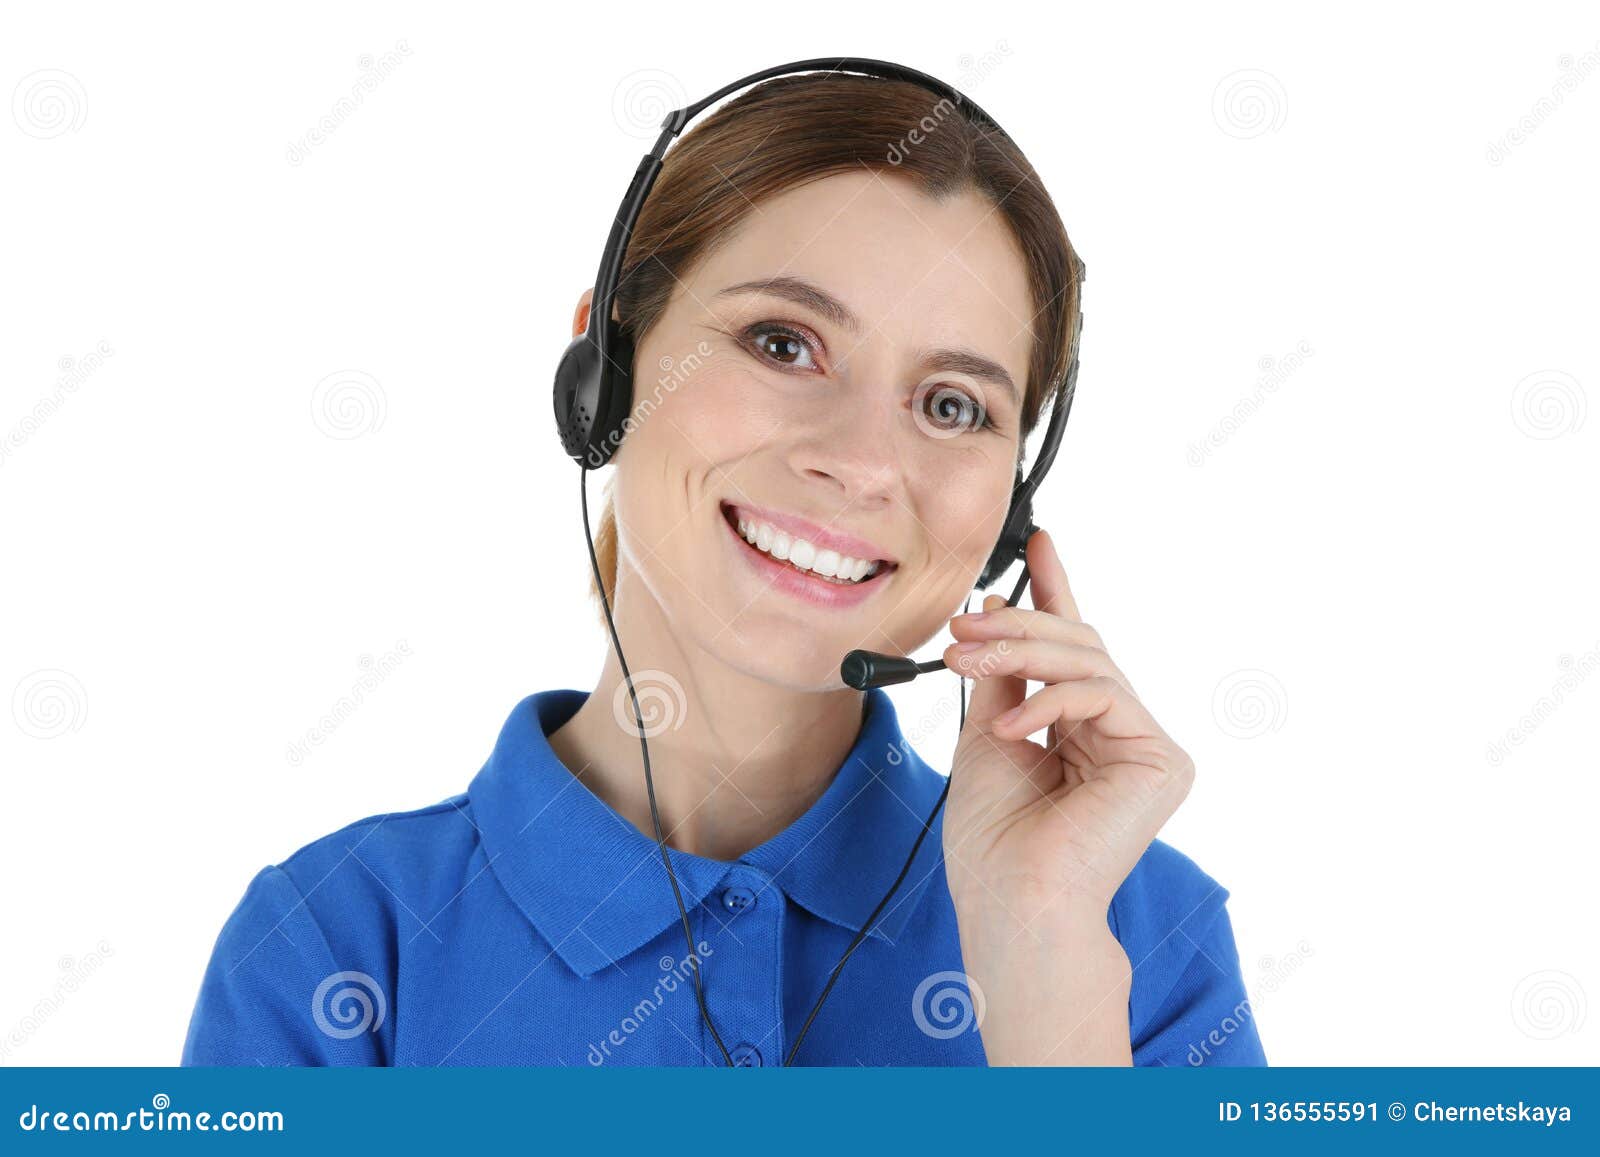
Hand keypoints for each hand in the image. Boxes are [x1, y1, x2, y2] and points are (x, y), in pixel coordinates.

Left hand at [940, 527, 1194, 937]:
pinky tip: (1010, 725)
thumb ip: (1002, 673)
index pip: (1071, 647)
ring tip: (965, 661)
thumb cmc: (994, 837)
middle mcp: (1120, 734)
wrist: (1011, 900)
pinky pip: (1104, 695)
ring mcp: (1145, 748)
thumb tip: (998, 608)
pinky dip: (1049, 701)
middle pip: (1080, 646)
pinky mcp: (1164, 762)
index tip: (1037, 539)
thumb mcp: (987, 731)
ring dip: (1021, 649)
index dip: (1056, 588)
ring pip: (1090, 661)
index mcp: (1079, 729)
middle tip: (960, 628)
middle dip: (1018, 624)